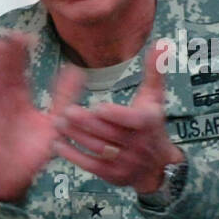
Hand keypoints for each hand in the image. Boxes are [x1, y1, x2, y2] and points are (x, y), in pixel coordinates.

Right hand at [0, 33, 84, 201]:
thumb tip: (77, 71)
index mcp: (21, 99)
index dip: (21, 55)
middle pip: (5, 72)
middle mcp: (6, 101)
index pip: (20, 72)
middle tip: (10, 34)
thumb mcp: (54, 123)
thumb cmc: (33, 152)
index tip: (25, 37)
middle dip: (6, 54)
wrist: (14, 176)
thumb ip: (64, 98)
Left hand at [52, 42, 183, 192]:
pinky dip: (73, 156)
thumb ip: (154, 71)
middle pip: (110, 134)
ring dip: (76, 137)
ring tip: (57, 123)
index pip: (134, 120)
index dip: (116, 115)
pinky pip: (90, 165)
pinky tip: (58, 144)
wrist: (156, 166)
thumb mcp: (154, 98)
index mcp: (148, 123)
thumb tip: (161, 44)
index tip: (98, 107)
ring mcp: (125, 162)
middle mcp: (138, 144)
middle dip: (88, 123)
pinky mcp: (112, 174)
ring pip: (98, 149)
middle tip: (65, 111)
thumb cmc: (151, 124)